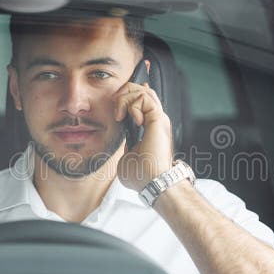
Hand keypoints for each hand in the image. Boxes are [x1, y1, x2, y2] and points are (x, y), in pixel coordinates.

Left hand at [114, 76, 172, 191]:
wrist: (151, 182)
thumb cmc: (142, 176)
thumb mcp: (127, 158)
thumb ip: (127, 146)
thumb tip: (127, 142)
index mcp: (151, 129)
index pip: (143, 102)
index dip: (128, 97)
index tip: (116, 107)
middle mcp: (156, 121)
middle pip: (143, 92)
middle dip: (124, 94)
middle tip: (116, 110)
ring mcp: (158, 119)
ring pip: (142, 91)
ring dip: (125, 99)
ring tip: (120, 115)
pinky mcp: (157, 118)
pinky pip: (144, 98)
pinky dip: (132, 105)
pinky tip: (131, 120)